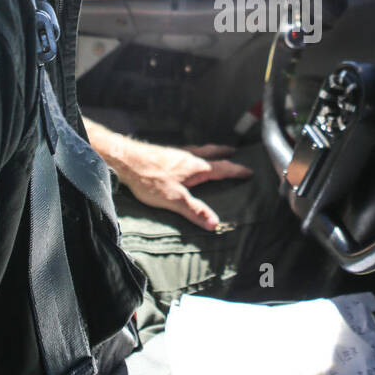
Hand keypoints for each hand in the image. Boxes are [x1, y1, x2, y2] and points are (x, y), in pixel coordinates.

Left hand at [83, 119, 252, 230]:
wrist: (124, 159)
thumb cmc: (148, 179)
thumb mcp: (174, 199)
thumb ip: (194, 211)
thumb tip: (215, 223)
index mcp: (196, 167)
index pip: (222, 168)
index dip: (237, 170)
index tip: (249, 171)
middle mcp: (188, 157)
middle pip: (211, 152)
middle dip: (224, 152)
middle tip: (234, 150)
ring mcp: (175, 153)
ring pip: (197, 150)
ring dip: (208, 151)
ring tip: (212, 153)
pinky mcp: (163, 154)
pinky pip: (184, 152)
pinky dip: (192, 153)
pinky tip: (183, 158)